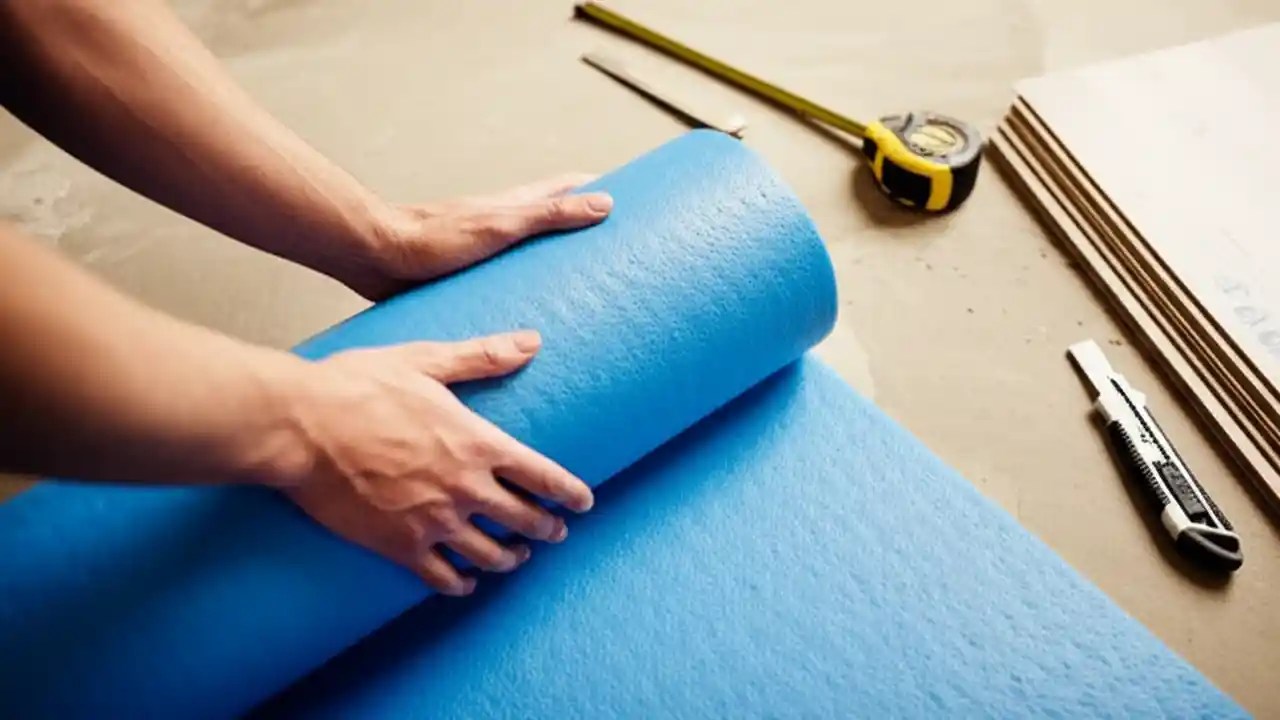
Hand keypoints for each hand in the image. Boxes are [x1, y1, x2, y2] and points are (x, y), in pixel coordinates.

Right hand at [280, 330, 592, 595]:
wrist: (300, 427)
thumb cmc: (359, 386)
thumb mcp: (425, 360)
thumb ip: (483, 356)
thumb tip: (533, 341)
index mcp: (477, 444)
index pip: (542, 475)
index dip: (570, 492)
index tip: (584, 502)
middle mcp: (464, 489)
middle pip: (524, 519)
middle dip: (547, 528)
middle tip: (557, 531)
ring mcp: (432, 522)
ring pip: (489, 554)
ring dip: (510, 558)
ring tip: (517, 557)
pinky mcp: (398, 545)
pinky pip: (441, 576)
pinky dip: (459, 583)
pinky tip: (465, 582)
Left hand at [343, 174, 612, 299]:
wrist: (377, 257)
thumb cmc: (433, 238)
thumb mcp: (501, 225)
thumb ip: (550, 214)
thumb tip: (604, 203)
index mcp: (516, 206)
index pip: (569, 188)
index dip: (601, 190)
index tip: (635, 203)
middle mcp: (505, 226)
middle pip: (556, 225)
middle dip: (586, 238)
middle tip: (619, 265)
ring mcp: (487, 253)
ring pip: (533, 259)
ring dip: (557, 274)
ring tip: (588, 305)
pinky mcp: (469, 279)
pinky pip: (508, 287)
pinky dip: (527, 298)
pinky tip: (535, 327)